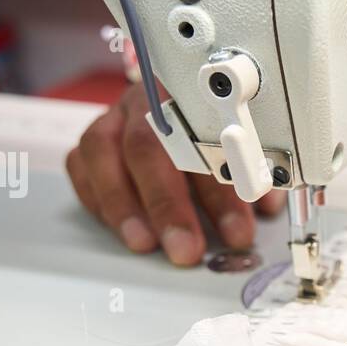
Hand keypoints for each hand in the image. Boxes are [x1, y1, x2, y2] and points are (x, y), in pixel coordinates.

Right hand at [65, 84, 284, 264]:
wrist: (174, 96)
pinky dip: (98, 199)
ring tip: (143, 243)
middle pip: (148, 147)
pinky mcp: (92, 138)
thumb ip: (252, 173)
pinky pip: (80, 164)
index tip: (238, 231)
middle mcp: (147, 102)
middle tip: (186, 249)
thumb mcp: (241, 146)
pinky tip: (121, 227)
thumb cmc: (211, 128)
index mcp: (192, 97)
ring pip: (104, 150)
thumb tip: (266, 204)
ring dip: (123, 205)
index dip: (222, 191)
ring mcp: (115, 117)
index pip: (207, 141)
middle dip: (168, 205)